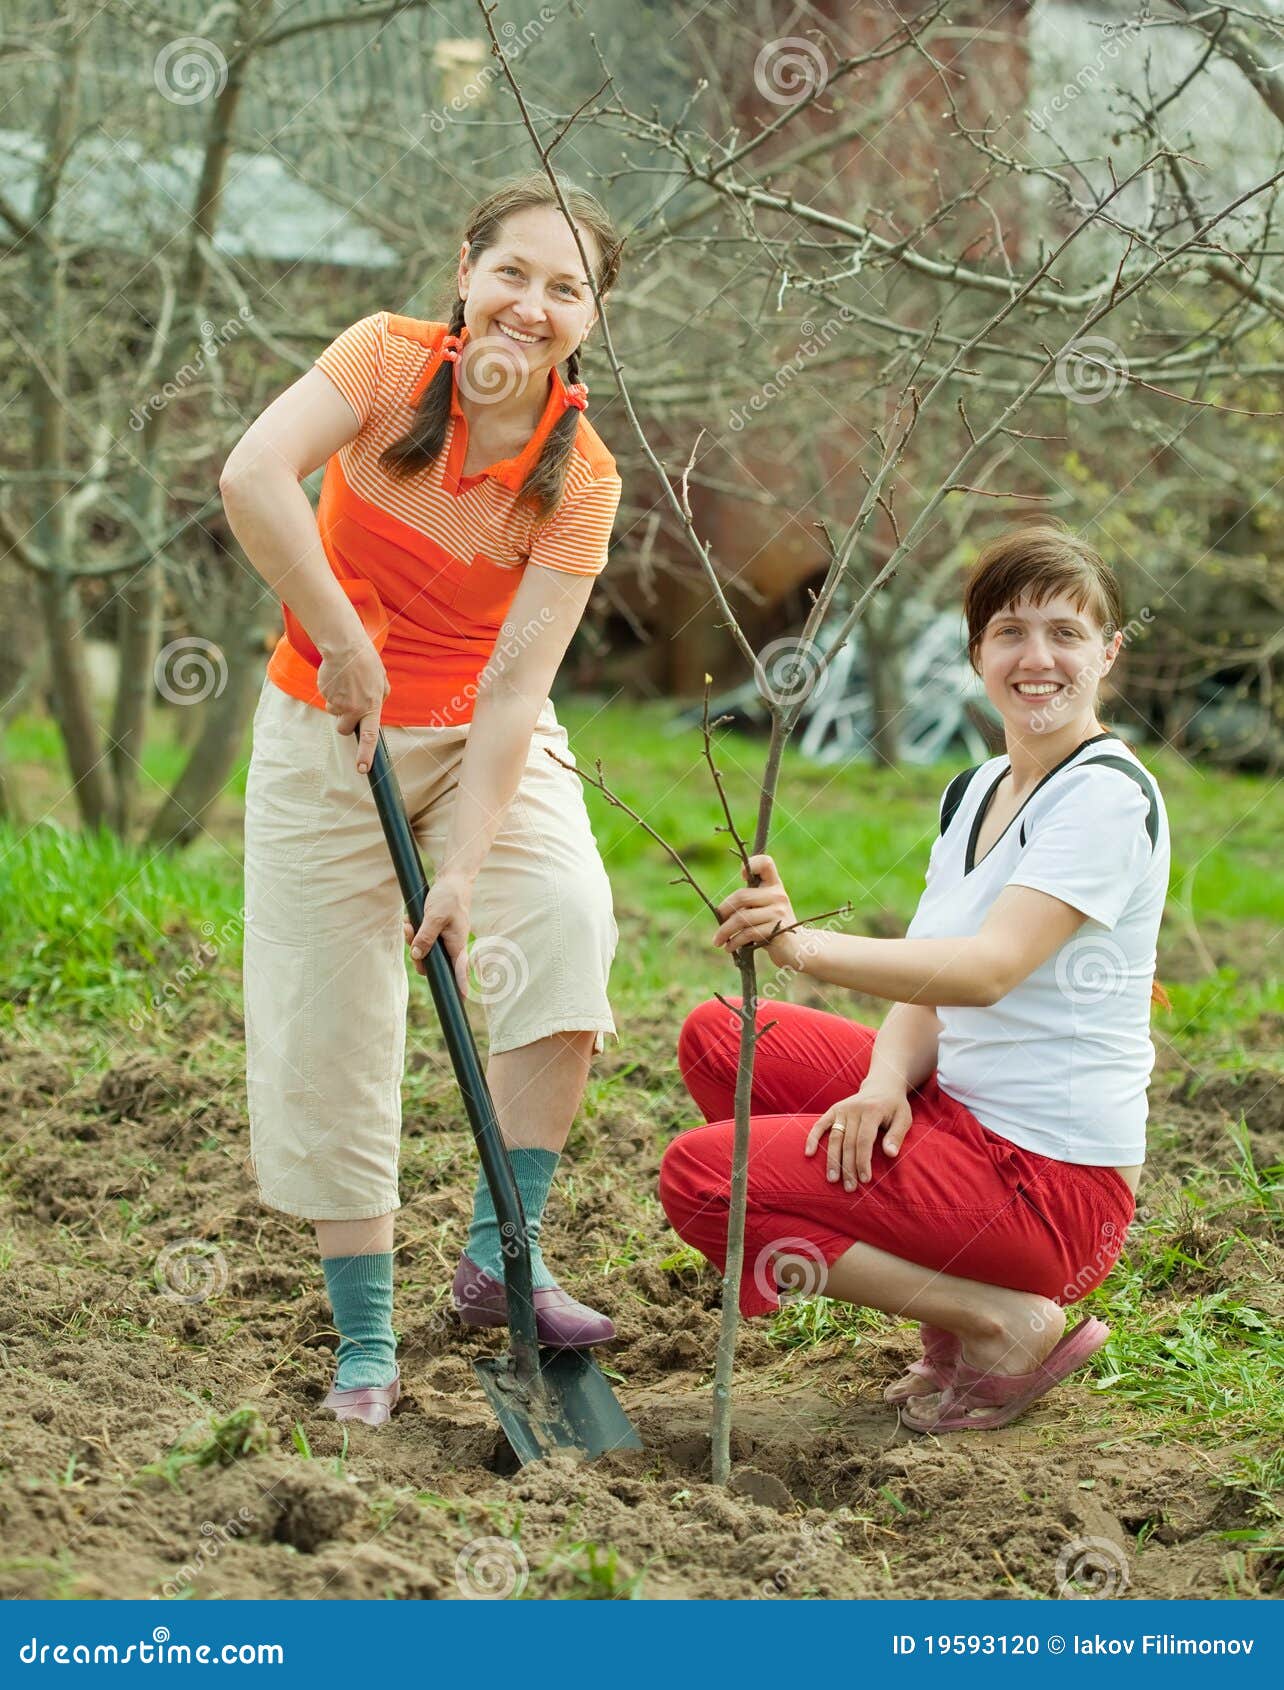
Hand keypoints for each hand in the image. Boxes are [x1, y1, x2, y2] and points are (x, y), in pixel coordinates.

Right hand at [317, 633, 389, 775]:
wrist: (346, 648)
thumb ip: (379, 699)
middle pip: (343, 729)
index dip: (365, 754)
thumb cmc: (366, 663)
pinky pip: (327, 699)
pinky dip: (331, 691)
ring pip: (333, 712)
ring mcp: (338, 703)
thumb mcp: (382, 682)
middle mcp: (354, 709)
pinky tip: (338, 679)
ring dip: (337, 703)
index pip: (369, 737)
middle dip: (343, 721)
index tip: (362, 768)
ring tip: (345, 685)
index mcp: (371, 707)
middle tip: (348, 704)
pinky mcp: (325, 695)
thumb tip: (375, 709)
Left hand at [402, 875, 472, 995]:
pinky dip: (414, 930)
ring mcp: (444, 938)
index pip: (460, 970)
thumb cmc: (449, 897)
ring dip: (413, 939)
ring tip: (408, 924)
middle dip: (418, 954)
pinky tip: (409, 920)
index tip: (461, 1001)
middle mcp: (451, 944)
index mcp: (457, 943)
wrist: (452, 879)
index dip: (460, 986)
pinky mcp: (436, 931)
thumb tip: (418, 956)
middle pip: (434, 962)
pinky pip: (422, 937)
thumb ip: (426, 937)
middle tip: (410, 934)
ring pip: (425, 949)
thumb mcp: (435, 916)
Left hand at [712, 853, 801, 967]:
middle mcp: (778, 895)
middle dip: (723, 911)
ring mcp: (779, 912)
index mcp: (774, 885)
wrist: (795, 948)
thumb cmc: (772, 926)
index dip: (752, 864)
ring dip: (725, 931)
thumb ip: (748, 902)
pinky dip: (734, 942)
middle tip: (717, 921)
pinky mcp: (778, 930)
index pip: (766, 863)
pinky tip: (729, 947)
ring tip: (718, 941)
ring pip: (741, 918)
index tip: (742, 876)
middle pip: (742, 897)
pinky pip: (748, 933)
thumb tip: (719, 911)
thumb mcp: (763, 908)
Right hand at [803, 1080, 912, 1189]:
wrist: (882, 1086)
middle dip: (848, 1166)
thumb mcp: (904, 1118)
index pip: (864, 1140)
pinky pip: (820, 1124)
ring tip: (832, 1179)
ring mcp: (842, 1109)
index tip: (864, 1179)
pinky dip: (813, 1138)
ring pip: (834, 1137)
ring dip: (832, 1160)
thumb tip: (890, 1154)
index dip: (863, 1161)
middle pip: (848, 1142)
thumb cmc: (894, 1107)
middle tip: (849, 1187)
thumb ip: (897, 1135)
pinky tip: (809, 1154)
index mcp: (872, 1110)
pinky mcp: (833, 1109)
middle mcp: (854, 1109)